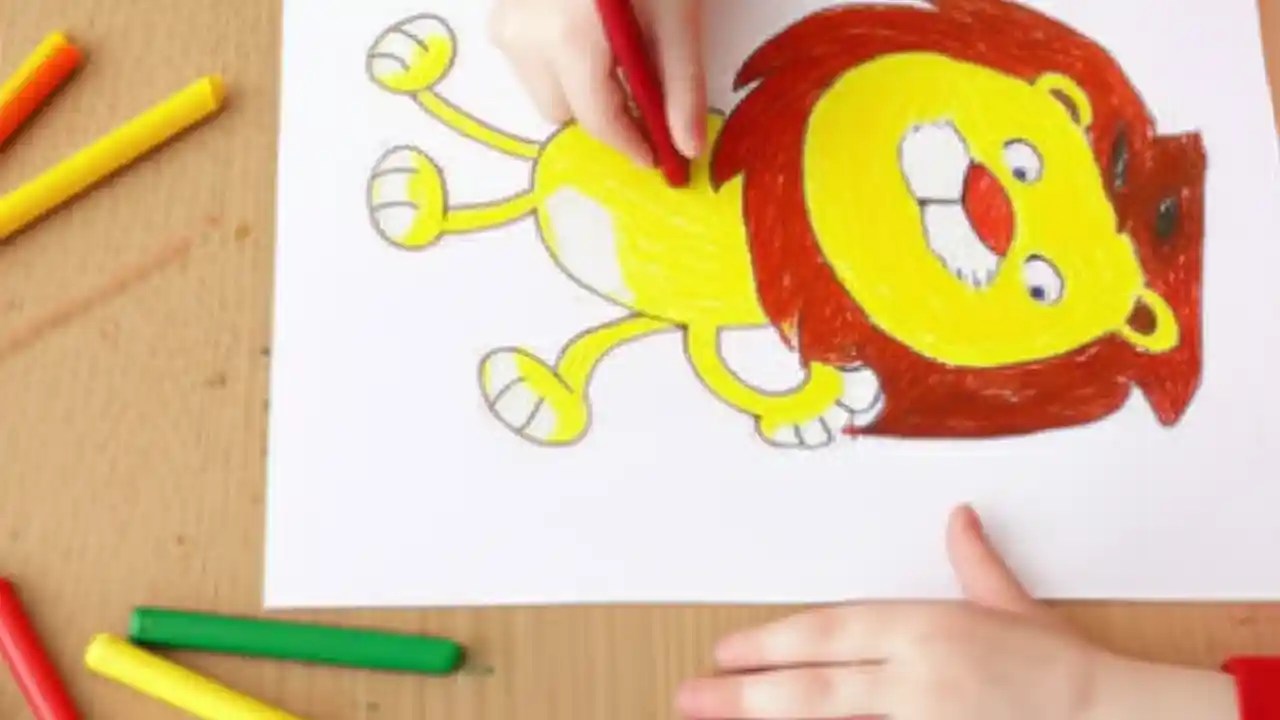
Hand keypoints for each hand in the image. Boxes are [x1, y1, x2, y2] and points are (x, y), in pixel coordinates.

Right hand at [490, 0, 705, 165]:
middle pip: (566, 112)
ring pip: (544, 89)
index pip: (597, 119)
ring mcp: (505, 22)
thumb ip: (680, 84)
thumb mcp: (674, 14)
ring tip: (615, 49)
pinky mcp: (500, 11)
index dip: (632, 144)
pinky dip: (562, 59)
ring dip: (581, 86)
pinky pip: (531, 60)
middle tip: (644, 92)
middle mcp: (524, 37)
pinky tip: (589, 31)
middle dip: (604, 112)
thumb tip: (687, 145)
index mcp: (569, 39)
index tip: (659, 157)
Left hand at [677, 506, 1238, 719]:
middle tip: (688, 696)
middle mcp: (915, 676)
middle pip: (813, 687)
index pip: (829, 633)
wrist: (1109, 715)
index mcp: (923, 628)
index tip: (725, 650)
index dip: (773, 642)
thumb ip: (975, 561)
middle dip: (744, 694)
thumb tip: (960, 517)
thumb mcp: (1009, 605)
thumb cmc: (1055, 664)